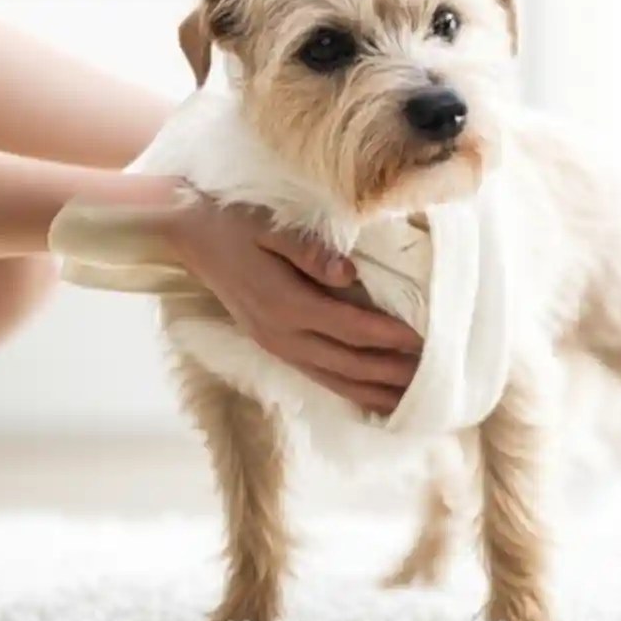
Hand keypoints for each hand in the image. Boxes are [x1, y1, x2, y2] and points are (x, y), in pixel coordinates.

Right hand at [161, 193, 421, 415]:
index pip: (349, 328)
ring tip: (414, 400)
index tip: (423, 340)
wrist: (186, 233)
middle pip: (348, 363)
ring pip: (335, 379)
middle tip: (433, 378)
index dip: (388, 336)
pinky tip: (375, 399)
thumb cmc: (234, 221)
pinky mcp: (274, 346)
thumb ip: (308, 250)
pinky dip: (351, 391)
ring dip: (375, 391)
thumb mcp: (268, 225)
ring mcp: (276, 345)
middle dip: (391, 372)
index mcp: (284, 304)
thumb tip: (348, 273)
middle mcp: (281, 334)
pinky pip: (319, 377)